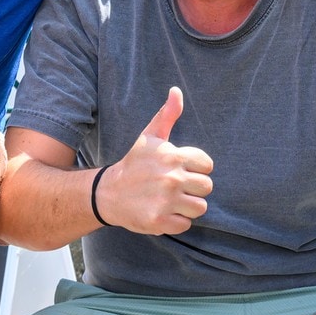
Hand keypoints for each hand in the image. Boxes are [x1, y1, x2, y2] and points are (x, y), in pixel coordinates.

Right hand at [100, 88, 211, 233]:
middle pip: (207, 187)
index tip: (179, 170)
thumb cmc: (134, 163)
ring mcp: (166, 201)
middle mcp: (171, 178)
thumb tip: (176, 90)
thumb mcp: (149, 137)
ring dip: (187, 206)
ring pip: (200, 207)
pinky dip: (176, 221)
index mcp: (172, 156)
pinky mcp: (160, 221)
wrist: (108, 193)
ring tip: (171, 200)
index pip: (207, 165)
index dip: (196, 168)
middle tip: (175, 187)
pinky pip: (186, 224)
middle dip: (194, 188)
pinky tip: (163, 211)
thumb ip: (167, 115)